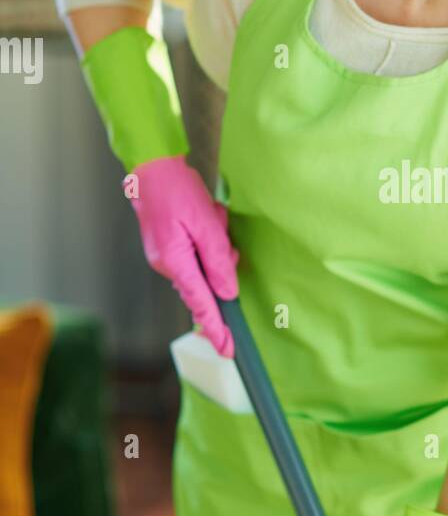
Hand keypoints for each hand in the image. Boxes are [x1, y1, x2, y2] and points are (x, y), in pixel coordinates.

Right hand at [126, 154, 239, 356]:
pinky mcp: (169, 245)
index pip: (201, 304)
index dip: (217, 328)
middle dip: (221, 261)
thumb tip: (228, 293)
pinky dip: (207, 234)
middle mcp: (167, 265)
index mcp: (174, 263)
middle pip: (206, 282)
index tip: (228, 349)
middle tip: (219, 227)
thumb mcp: (205, 224)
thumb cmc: (176, 191)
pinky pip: (197, 251)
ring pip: (204, 264)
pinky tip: (207, 213)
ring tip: (211, 214)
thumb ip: (218, 260)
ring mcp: (166, 256)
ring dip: (215, 241)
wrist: (151, 166)